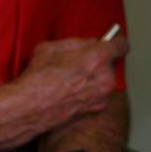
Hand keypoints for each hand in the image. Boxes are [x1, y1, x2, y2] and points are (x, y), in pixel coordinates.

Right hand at [12, 36, 128, 133]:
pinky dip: (89, 91)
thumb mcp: (52, 47)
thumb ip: (77, 42)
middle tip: (80, 62)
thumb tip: (90, 43)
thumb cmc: (37, 79)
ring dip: (94, 77)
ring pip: (105, 79)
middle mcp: (105, 78)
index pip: (121, 45)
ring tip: (72, 79)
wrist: (29, 109)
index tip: (114, 42)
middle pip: (110, 63)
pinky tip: (72, 91)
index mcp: (97, 59)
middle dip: (99, 61)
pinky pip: (98, 93)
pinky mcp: (96, 109)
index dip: (116, 42)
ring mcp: (102, 96)